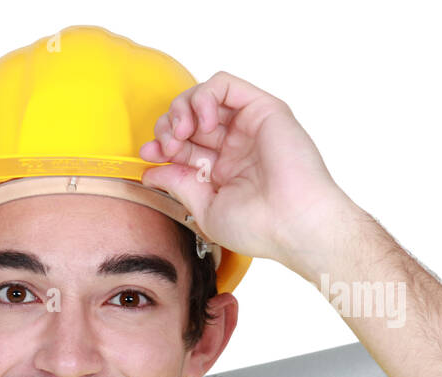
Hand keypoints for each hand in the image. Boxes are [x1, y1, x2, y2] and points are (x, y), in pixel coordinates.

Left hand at [137, 71, 356, 274]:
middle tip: (167, 146)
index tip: (150, 155)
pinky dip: (204, 96)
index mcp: (221, 169)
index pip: (182, 145)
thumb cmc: (257, 226)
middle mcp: (234, 145)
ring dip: (182, 109)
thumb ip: (178, 185)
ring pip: (203, 96)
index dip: (161, 145)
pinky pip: (224, 84)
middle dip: (168, 127)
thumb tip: (149, 173)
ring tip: (183, 133)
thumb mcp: (205, 208)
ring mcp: (247, 126)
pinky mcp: (262, 108)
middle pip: (188, 118)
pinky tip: (203, 123)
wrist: (292, 223)